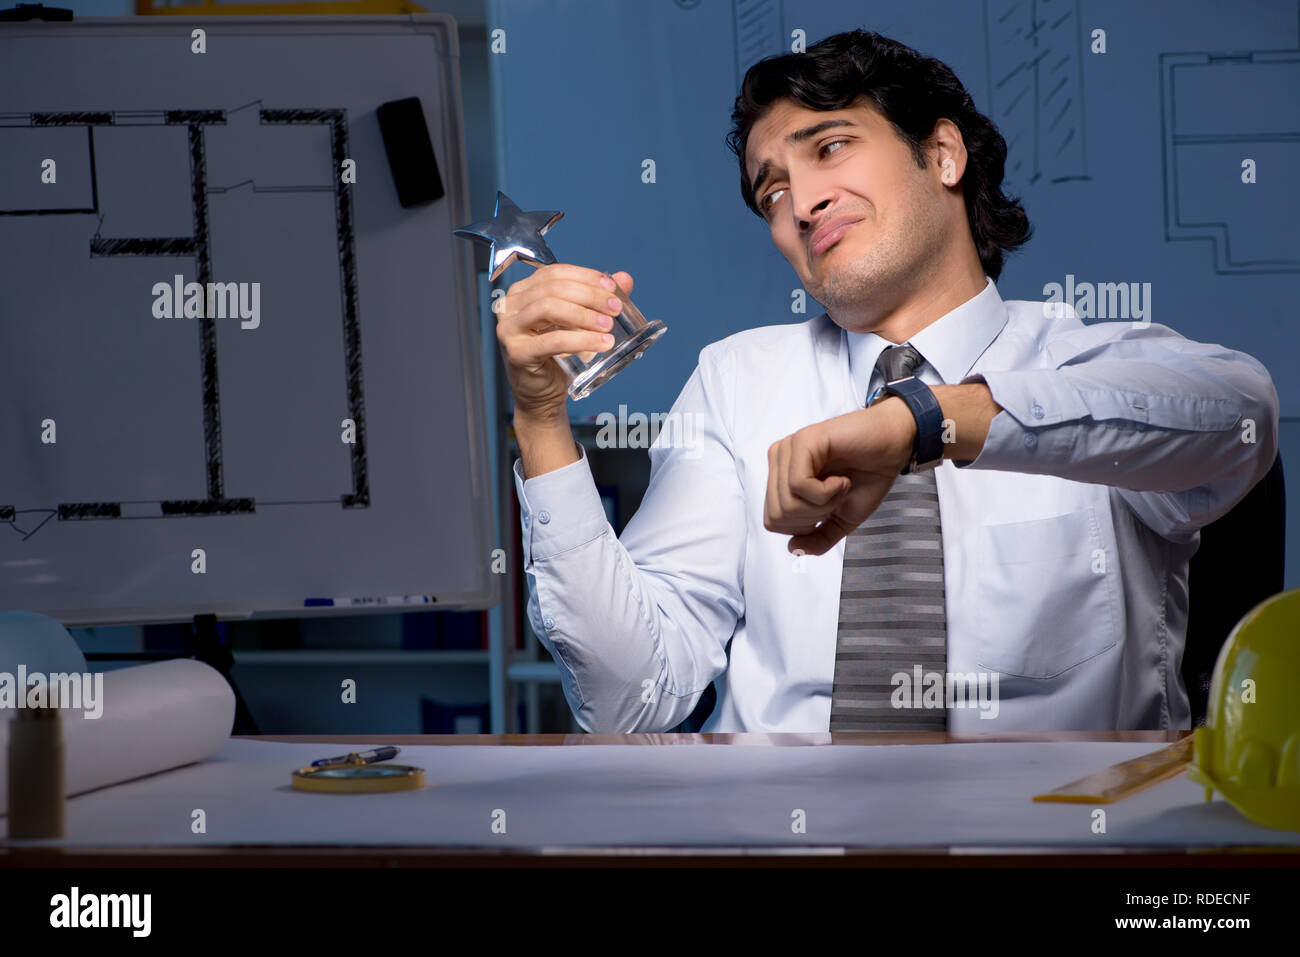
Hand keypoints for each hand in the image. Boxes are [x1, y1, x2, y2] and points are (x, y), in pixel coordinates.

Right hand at [495, 263, 632, 420]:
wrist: (542, 394)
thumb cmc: (558, 356)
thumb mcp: (579, 323)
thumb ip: (598, 299)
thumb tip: (624, 278)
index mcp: (522, 291)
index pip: (554, 272)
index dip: (585, 276)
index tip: (612, 287)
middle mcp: (510, 305)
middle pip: (553, 288)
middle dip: (589, 296)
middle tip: (615, 308)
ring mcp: (509, 328)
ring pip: (549, 308)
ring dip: (584, 315)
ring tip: (608, 325)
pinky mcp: (516, 352)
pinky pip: (552, 341)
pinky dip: (581, 340)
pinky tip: (602, 344)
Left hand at [764, 397, 916, 555]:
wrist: (893, 447)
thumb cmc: (867, 477)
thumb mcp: (841, 519)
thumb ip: (817, 538)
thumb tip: (794, 549)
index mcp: (781, 477)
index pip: (772, 521)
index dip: (804, 525)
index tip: (830, 506)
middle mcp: (779, 461)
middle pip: (777, 516)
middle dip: (814, 517)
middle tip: (838, 495)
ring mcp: (788, 449)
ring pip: (787, 503)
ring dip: (823, 504)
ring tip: (841, 484)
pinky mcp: (802, 442)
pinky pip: (798, 485)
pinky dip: (826, 492)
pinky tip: (842, 479)